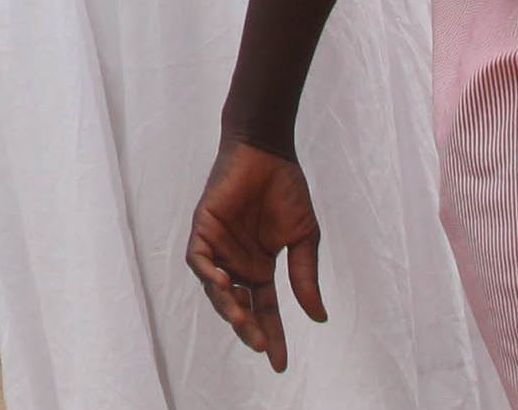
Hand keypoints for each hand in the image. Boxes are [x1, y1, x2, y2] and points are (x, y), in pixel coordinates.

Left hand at [181, 139, 326, 369]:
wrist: (268, 153)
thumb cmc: (286, 191)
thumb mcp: (304, 239)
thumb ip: (305, 277)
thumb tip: (318, 318)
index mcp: (260, 268)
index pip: (264, 310)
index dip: (272, 336)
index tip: (280, 364)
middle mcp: (237, 263)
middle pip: (239, 306)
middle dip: (248, 328)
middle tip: (261, 344)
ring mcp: (219, 247)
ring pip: (217, 289)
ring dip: (228, 307)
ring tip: (243, 320)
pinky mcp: (203, 228)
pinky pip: (198, 258)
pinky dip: (208, 273)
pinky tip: (224, 283)